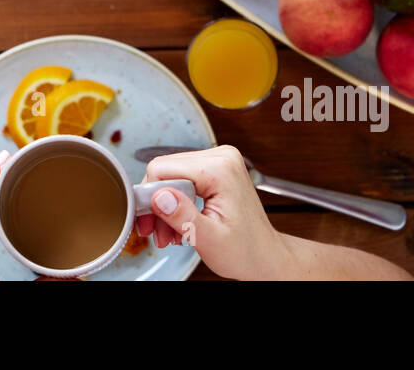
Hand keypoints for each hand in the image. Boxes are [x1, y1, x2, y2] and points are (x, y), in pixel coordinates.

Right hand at [137, 145, 288, 279]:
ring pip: (171, 175)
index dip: (149, 196)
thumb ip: (182, 216)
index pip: (163, 169)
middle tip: (156, 232)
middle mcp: (221, 158)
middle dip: (156, 205)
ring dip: (164, 206)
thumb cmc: (245, 251)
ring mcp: (219, 161)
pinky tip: (179, 223)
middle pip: (165, 170)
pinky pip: (182, 178)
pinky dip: (176, 202)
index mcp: (220, 169)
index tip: (148, 222)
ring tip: (169, 233)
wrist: (264, 256)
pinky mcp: (216, 169)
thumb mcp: (209, 239)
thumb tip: (158, 196)